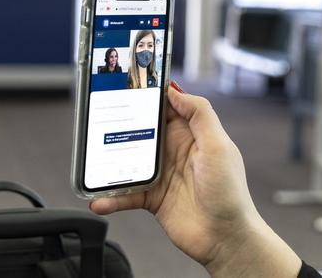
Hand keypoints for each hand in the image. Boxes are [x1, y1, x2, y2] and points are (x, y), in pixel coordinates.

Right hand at [89, 87, 300, 276]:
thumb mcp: (219, 146)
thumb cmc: (230, 192)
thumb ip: (200, 115)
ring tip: (92, 159)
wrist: (225, 237)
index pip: (169, 108)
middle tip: (99, 117)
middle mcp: (176, 152)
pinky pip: (126, 194)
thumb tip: (176, 90)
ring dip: (111, 161)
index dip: (151, 96)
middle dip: (123, 124)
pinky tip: (99, 199)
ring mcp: (163, 175)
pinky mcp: (153, 198)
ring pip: (129, 161)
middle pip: (144, 131)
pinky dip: (111, 197)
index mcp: (193, 135)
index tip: (129, 85)